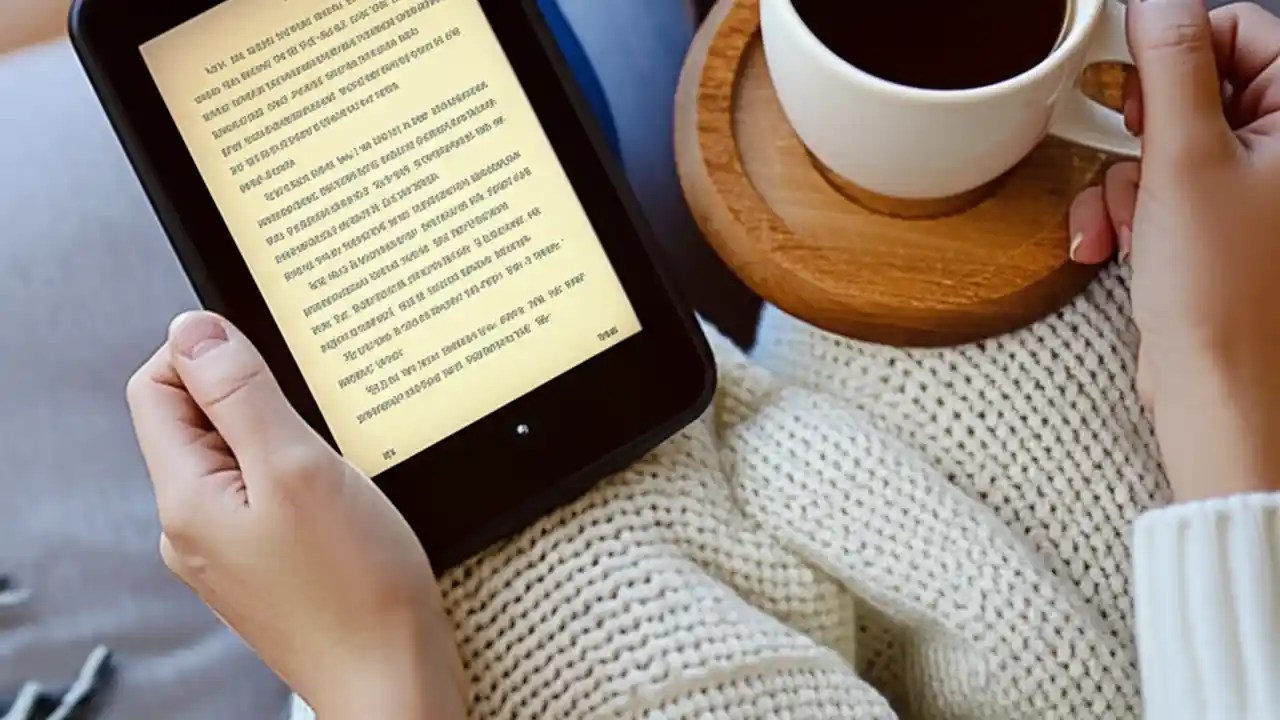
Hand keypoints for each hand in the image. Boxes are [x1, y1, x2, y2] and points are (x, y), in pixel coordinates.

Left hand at [126, 311, 467, 718]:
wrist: (392, 677)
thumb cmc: (356, 588)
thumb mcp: (297, 468)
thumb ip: (241, 394)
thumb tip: (194, 329)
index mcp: (186, 499)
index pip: (157, 388)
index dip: (206, 355)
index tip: (267, 361)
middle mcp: (193, 526)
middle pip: (196, 420)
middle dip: (254, 400)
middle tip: (312, 425)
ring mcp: (228, 549)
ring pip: (239, 457)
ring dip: (283, 440)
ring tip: (333, 470)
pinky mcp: (266, 564)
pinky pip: (265, 494)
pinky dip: (299, 478)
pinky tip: (339, 499)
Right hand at [1068, 1, 1279, 501]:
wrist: (1217, 392)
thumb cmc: (1223, 292)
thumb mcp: (1184, 159)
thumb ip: (1171, 65)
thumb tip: (1157, 0)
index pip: (1241, 30)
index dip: (1178, 48)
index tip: (1134, 77)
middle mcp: (1279, 150)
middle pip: (1193, 86)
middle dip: (1140, 127)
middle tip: (1136, 150)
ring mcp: (1245, 190)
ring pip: (1161, 143)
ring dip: (1122, 181)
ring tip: (1122, 224)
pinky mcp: (1209, 227)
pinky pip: (1153, 190)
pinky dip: (1124, 214)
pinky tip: (1111, 246)